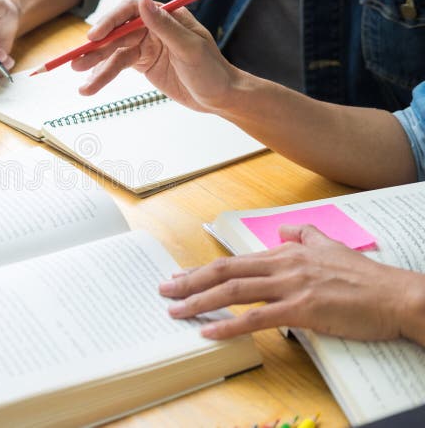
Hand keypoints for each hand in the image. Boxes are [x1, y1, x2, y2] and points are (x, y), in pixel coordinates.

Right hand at [74, 0, 243, 112]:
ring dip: (96, 68)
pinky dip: (103, 77)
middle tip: (76, 62)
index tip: (93, 38)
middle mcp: (153, 27)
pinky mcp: (142, 63)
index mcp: (166, 16)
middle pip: (117, 34)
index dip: (110, 22)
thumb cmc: (212, 70)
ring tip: (82, 86)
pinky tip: (90, 87)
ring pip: (114, 54)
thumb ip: (164, 25)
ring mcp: (146, 45)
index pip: (130, 11)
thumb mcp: (189, 48)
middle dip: (96, 50)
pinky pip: (118, 67)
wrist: (220, 97)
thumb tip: (143, 0)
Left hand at [158, 224, 424, 343]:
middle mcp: (283, 265)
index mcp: (286, 253)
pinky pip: (257, 318)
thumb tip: (285, 230)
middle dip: (190, 281)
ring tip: (176, 310)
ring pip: (234, 291)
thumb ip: (305, 236)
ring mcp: (291, 286)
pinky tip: (209, 331)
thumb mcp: (331, 245)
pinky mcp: (302, 309)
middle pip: (225, 271)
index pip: (234, 261)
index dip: (204, 270)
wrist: (397, 295)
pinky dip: (229, 325)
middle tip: (164, 289)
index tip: (180, 276)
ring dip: (200, 301)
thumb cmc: (365, 277)